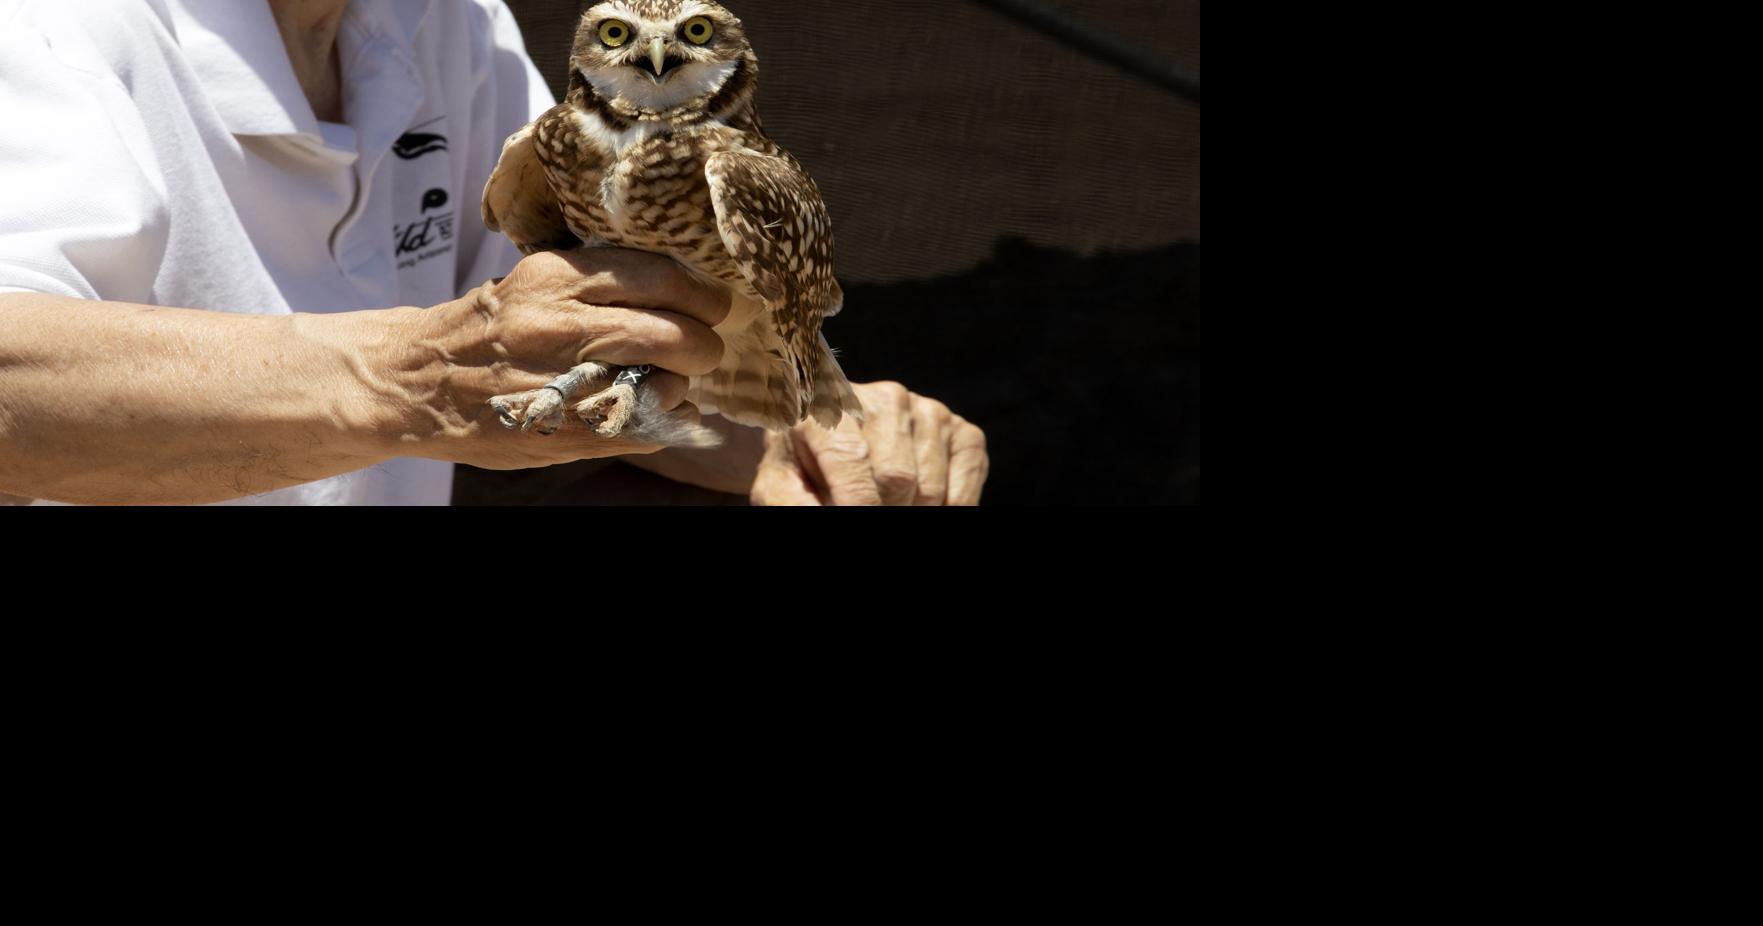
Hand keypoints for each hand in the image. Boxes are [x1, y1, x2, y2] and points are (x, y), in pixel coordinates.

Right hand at [391, 248, 729, 469]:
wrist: (417, 381)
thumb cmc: (490, 326)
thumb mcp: (534, 281)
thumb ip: (599, 281)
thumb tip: (685, 286)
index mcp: (555, 278)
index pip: (660, 276)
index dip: (702, 293)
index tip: (714, 303)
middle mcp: (559, 327)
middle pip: (673, 333)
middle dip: (704, 344)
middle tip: (706, 346)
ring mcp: (562, 386)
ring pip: (665, 385)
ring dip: (680, 385)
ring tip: (666, 379)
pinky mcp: (564, 433)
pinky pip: (647, 428)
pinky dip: (665, 419)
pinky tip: (652, 408)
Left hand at [750, 381, 988, 505]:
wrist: (835, 436)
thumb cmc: (804, 467)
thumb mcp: (781, 485)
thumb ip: (792, 503)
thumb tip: (833, 510)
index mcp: (832, 402)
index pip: (851, 460)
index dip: (857, 504)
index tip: (852, 516)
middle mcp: (885, 397)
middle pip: (896, 480)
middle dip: (881, 510)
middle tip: (861, 505)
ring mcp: (927, 410)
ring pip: (928, 488)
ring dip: (910, 510)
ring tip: (882, 501)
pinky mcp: (961, 429)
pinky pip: (964, 484)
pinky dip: (949, 506)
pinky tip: (918, 502)